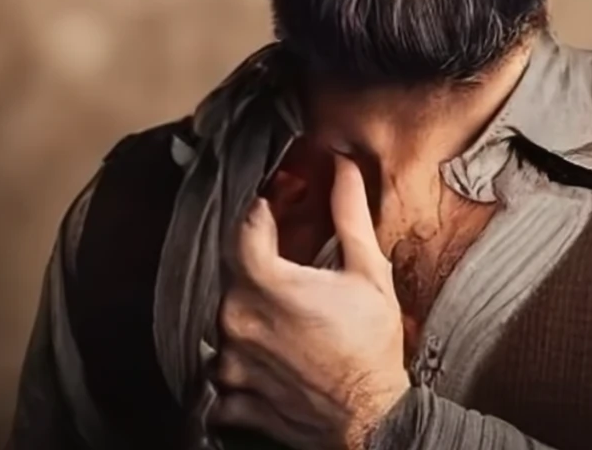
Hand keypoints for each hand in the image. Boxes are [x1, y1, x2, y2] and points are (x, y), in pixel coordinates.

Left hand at [209, 153, 410, 449]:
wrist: (371, 424)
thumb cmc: (372, 348)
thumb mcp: (369, 273)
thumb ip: (350, 215)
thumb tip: (343, 167)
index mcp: (270, 286)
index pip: (244, 229)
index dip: (260, 211)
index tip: (276, 205)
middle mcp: (239, 320)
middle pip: (233, 269)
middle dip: (257, 257)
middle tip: (286, 258)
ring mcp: (230, 361)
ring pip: (224, 313)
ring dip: (247, 304)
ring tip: (282, 307)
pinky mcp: (231, 393)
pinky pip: (219, 362)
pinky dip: (237, 354)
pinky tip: (267, 348)